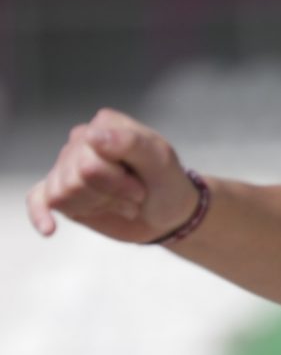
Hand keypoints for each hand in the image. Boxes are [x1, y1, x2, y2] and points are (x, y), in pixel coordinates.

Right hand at [25, 109, 197, 243]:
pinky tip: (49, 228)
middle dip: (108, 195)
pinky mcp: (63, 193)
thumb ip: (129, 143)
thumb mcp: (160, 160)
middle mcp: (80, 142)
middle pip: (75, 178)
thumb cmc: (165, 182)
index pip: (90, 159)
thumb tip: (91, 136)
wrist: (168, 212)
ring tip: (118, 202)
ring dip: (95, 206)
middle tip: (133, 196)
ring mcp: (68, 167)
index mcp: (103, 126)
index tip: (140, 186)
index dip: (116, 181)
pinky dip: (40, 213)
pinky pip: (37, 199)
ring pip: (61, 193)